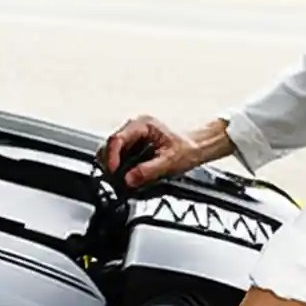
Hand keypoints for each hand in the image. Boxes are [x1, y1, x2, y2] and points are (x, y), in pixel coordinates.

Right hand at [98, 116, 214, 188]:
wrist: (197, 146)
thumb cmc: (187, 148)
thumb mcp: (169, 162)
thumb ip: (147, 171)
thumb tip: (128, 179)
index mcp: (143, 125)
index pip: (117, 139)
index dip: (111, 157)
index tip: (113, 172)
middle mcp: (135, 127)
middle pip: (109, 144)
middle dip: (109, 162)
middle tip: (114, 179)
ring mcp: (133, 136)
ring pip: (111, 150)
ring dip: (112, 165)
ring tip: (120, 179)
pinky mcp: (133, 145)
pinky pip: (119, 155)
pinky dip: (118, 166)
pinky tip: (126, 175)